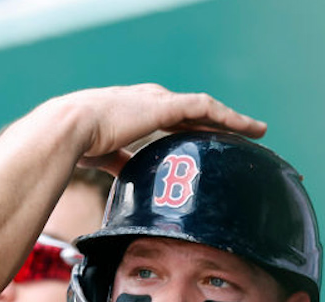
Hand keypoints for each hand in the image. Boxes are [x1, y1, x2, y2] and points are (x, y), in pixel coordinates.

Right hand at [36, 84, 267, 174]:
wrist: (69, 129)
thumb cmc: (75, 144)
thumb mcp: (103, 154)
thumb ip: (120, 161)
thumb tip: (129, 178)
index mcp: (133, 111)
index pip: (170, 120)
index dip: (191, 131)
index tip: (206, 144)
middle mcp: (149, 101)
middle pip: (193, 113)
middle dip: (216, 127)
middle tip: (239, 140)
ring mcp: (158, 101)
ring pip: (205, 109)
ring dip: (231, 121)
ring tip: (255, 132)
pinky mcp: (166, 105)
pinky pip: (207, 109)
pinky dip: (230, 118)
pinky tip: (249, 129)